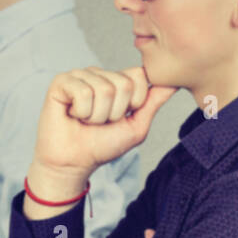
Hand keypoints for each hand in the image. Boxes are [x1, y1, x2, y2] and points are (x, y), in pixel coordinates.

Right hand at [29, 66, 176, 200]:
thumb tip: (175, 83)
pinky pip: (83, 92)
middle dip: (115, 112)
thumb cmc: (103, 145)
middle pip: (123, 84)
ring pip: (103, 89)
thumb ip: (154, 102)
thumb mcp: (137, 125)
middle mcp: (100, 74)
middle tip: (100, 121)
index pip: (140, 74)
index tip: (122, 117)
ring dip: (97, 115)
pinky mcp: (62, 82)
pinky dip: (82, 112)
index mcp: (118, 81)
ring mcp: (80, 76)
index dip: (135, 101)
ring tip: (86, 120)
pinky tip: (74, 115)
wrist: (74, 163)